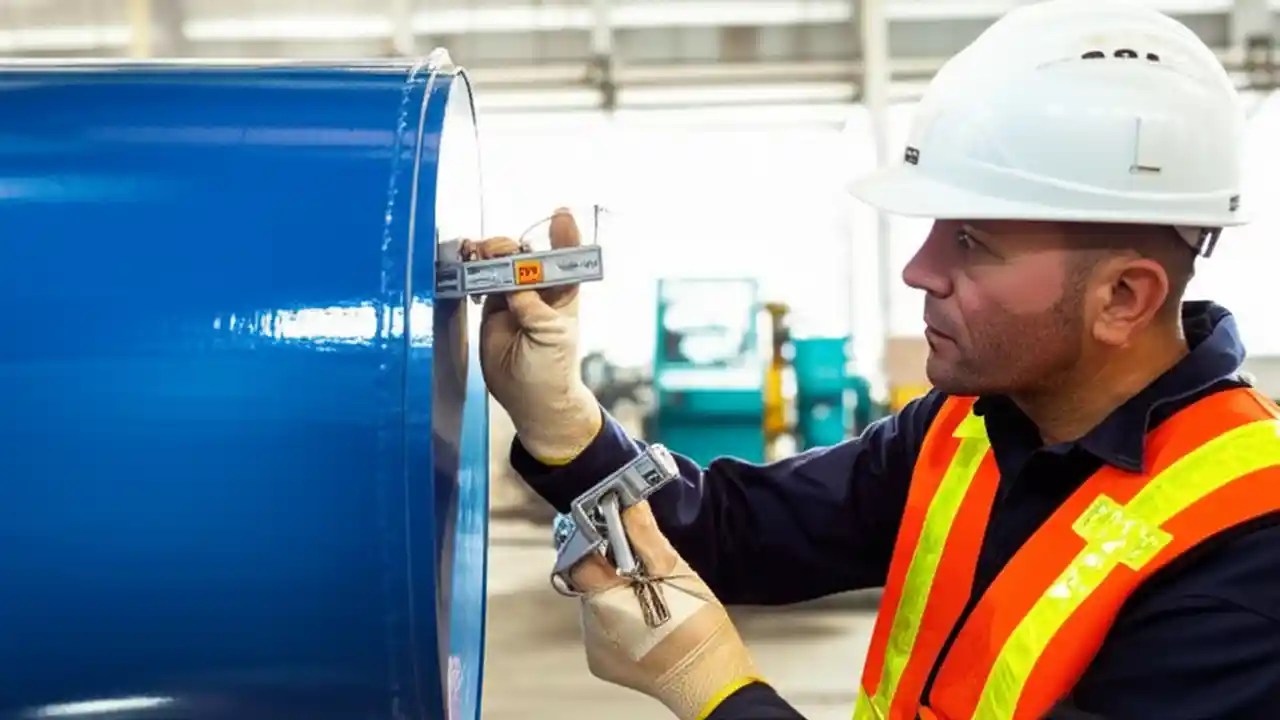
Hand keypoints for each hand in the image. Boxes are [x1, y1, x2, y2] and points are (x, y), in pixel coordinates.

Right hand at [474, 208, 601, 463]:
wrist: (529, 398)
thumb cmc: (551, 367)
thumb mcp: (549, 336)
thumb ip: (531, 307)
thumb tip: (513, 281)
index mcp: (561, 292)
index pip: (565, 256)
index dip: (563, 233)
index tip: (560, 213)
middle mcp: (537, 289)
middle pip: (522, 254)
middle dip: (508, 247)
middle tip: (494, 252)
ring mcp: (513, 296)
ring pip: (499, 264)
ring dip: (488, 255)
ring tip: (475, 254)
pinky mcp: (491, 308)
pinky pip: (481, 281)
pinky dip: (473, 271)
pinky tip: (466, 265)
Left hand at [570, 501, 763, 719]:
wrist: (711, 682)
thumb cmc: (699, 633)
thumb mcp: (677, 575)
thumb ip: (646, 538)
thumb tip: (629, 504)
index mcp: (606, 603)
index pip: (579, 558)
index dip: (593, 538)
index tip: (608, 526)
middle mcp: (592, 629)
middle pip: (589, 581)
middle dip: (610, 567)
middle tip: (638, 561)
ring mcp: (596, 648)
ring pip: (598, 602)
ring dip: (615, 591)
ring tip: (647, 592)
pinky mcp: (603, 662)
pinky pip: (603, 625)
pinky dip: (619, 615)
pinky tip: (644, 616)